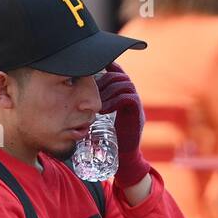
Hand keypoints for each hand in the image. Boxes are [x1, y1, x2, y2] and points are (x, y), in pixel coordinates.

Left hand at [96, 63, 150, 188]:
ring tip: (98, 102)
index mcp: (125, 93)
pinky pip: (127, 98)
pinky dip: (114, 102)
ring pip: (124, 85)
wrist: (125, 154)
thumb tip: (81, 90)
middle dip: (105, 80)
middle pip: (120, 76)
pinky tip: (103, 110)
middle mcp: (132, 95)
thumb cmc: (112, 135)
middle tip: (93, 89)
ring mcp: (136, 103)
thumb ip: (100, 100)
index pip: (118, 72)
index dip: (109, 65)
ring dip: (108, 91)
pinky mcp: (137, 113)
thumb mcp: (105, 113)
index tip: (95, 63)